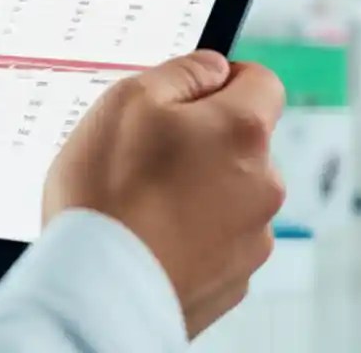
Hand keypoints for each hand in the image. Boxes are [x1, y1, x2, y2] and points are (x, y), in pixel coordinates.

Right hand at [43, 50, 285, 338]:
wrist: (95, 290)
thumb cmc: (106, 193)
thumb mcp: (128, 100)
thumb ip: (182, 72)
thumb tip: (213, 69)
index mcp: (244, 131)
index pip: (261, 81)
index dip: (222, 80)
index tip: (187, 96)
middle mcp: (264, 184)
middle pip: (243, 143)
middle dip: (204, 142)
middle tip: (146, 156)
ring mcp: (252, 238)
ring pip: (230, 194)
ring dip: (198, 191)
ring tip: (141, 205)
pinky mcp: (233, 281)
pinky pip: (217, 242)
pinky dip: (190, 236)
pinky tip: (149, 238)